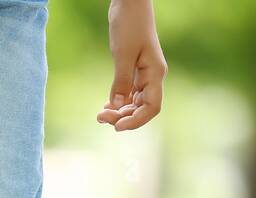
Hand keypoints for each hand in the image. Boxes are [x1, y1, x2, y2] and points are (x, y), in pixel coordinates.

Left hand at [97, 0, 166, 131]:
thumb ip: (121, 81)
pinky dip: (119, 101)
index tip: (116, 127)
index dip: (136, 121)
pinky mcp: (135, 69)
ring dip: (119, 111)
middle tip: (100, 117)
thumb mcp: (123, 54)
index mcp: (155, 73)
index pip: (152, 107)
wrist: (129, 3)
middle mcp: (152, 76)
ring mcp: (144, 74)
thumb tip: (118, 106)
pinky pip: (129, 93)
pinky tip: (106, 105)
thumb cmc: (129, 24)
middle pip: (142, 108)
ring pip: (135, 102)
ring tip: (101, 114)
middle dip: (123, 117)